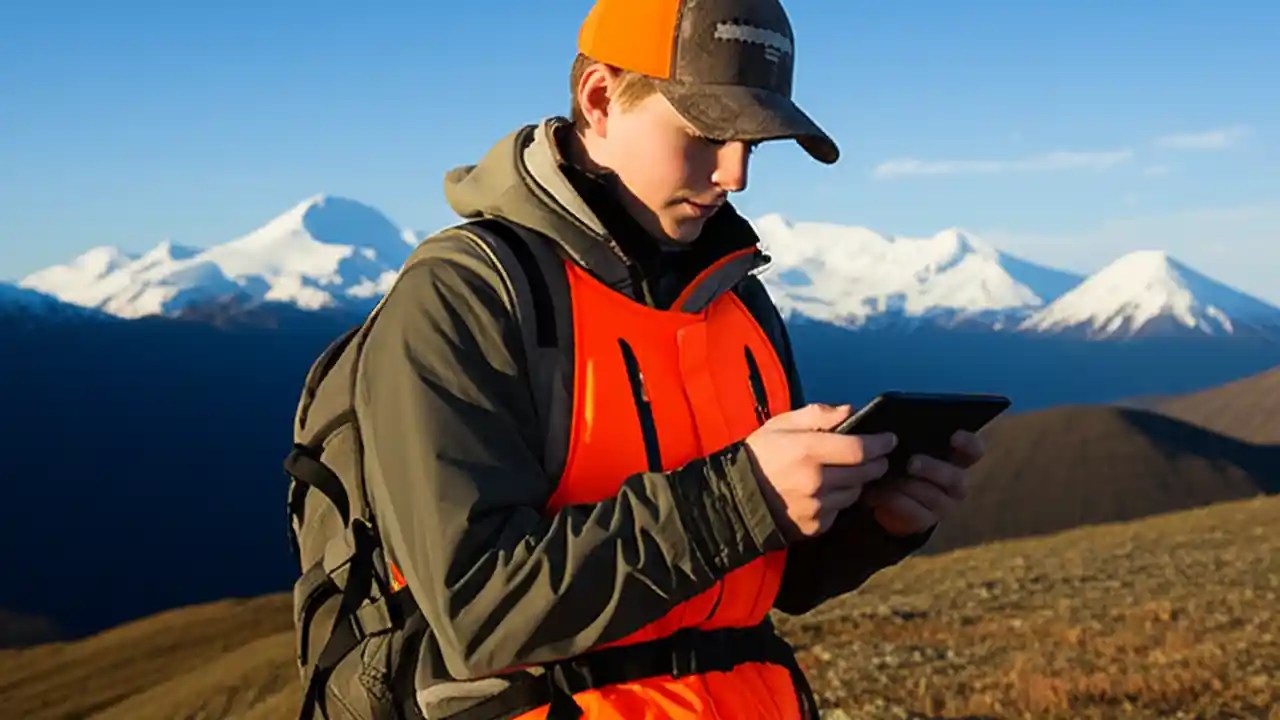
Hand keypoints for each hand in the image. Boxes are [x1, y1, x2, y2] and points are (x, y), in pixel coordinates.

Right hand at [744, 403, 896, 541]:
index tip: (890, 439)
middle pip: (864, 473)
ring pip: (855, 493)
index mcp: (807, 450)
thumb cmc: (760, 456)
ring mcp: (816, 507)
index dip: (880, 444)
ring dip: (857, 482)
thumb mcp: (782, 424)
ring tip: (848, 473)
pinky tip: (828, 492)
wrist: (736, 498)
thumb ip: (818, 414)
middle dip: (876, 463)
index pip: (859, 448)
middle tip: (878, 457)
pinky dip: (839, 501)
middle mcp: (816, 481)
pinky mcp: (815, 526)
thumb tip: (851, 410)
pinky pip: (839, 511)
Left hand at [862, 430, 985, 536]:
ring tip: (891, 480)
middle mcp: (953, 480)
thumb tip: (849, 410)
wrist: (875, 496)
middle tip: (911, 463)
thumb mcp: (880, 441)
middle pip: (956, 476)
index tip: (953, 435)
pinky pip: (919, 515)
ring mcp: (942, 503)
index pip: (973, 449)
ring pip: (937, 498)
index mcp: (951, 455)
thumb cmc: (886, 459)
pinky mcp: (926, 521)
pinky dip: (899, 504)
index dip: (968, 442)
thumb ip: (870, 426)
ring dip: (912, 488)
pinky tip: (881, 496)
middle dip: (934, 469)